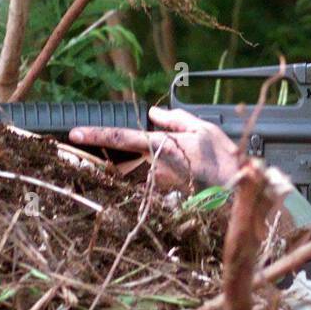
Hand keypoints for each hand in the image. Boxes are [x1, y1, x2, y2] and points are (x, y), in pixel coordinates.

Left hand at [69, 106, 240, 192]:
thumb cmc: (223, 158)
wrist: (236, 192)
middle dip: (103, 159)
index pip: (122, 137)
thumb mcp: (203, 128)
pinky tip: (155, 182)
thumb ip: (175, 119)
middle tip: (89, 154)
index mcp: (162, 145)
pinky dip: (141, 182)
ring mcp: (156, 184)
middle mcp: (154, 166)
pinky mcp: (162, 196)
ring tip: (128, 167)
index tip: (74, 133)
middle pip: (117, 161)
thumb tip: (152, 113)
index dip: (96, 135)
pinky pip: (144, 186)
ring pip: (129, 175)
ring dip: (122, 171)